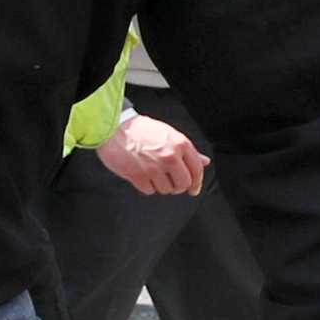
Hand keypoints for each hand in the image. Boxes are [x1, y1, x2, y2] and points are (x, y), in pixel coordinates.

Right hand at [94, 115, 208, 195]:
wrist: (114, 128)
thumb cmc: (141, 130)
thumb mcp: (169, 135)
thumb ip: (188, 150)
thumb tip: (205, 162)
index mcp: (180, 144)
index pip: (196, 170)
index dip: (197, 183)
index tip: (193, 189)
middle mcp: (169, 156)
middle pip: (183, 184)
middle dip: (178, 187)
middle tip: (171, 184)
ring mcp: (153, 167)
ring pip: (166, 190)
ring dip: (161, 186)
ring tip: (153, 175)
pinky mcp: (138, 176)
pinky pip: (150, 191)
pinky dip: (147, 187)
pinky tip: (142, 176)